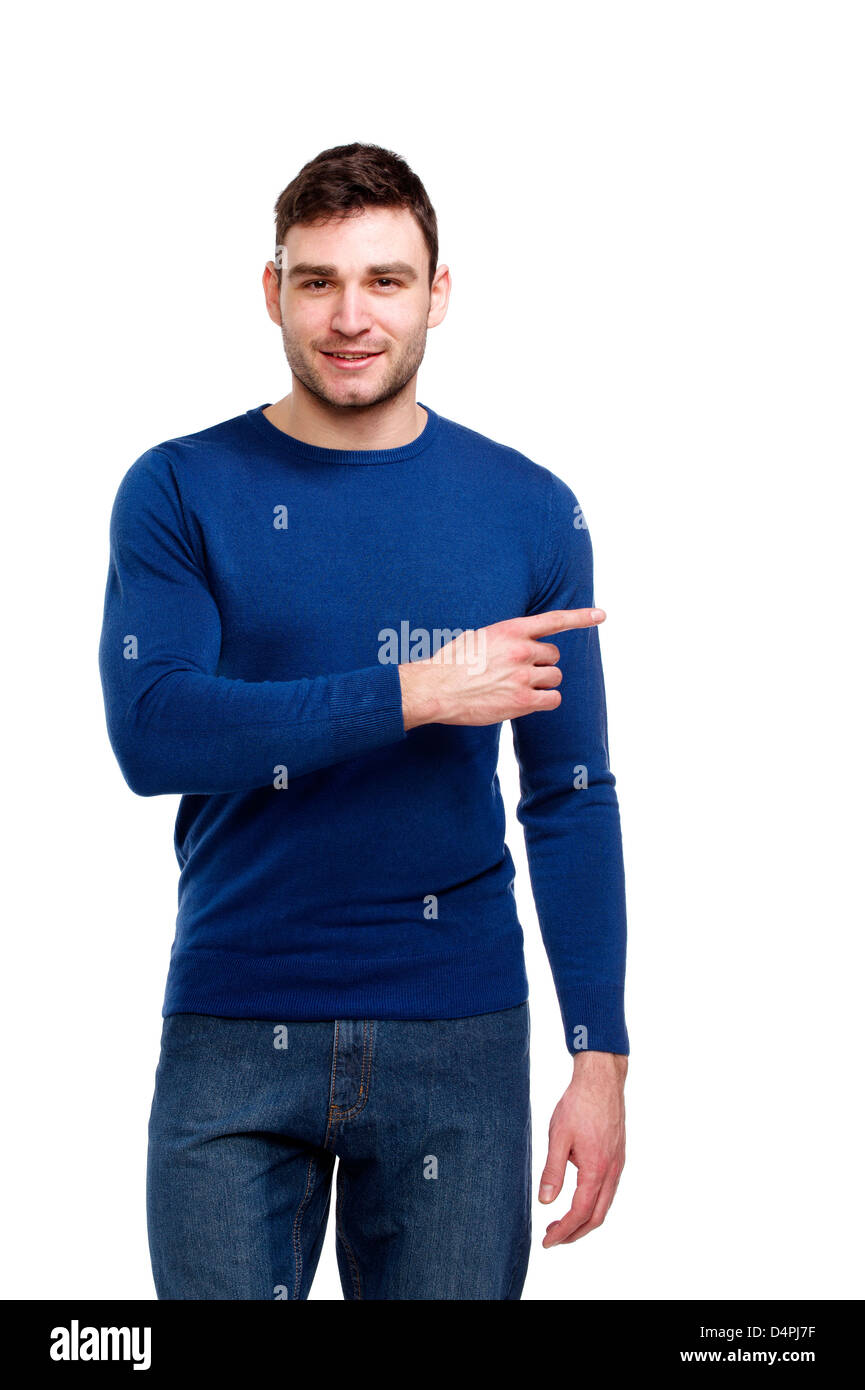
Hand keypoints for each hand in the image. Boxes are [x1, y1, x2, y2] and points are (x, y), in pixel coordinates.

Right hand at [398, 608, 605, 729]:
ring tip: (514, 688)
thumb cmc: (452, 664)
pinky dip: (544, 701)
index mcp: (510, 629)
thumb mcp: (479, 637)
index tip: (602, 615)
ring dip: (541, 684)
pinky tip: (525, 702)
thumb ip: (506, 639)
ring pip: (553, 678)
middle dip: (542, 665)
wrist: (436, 689)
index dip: (580, 617)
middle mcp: (521, 649)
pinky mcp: (523, 700)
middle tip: (518, 673)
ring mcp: (523, 675)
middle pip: (554, 656)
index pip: (553, 620)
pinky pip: (552, 699)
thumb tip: (524, 646)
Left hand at [539, 1050, 626, 1246]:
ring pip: (605, 1204)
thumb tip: (545, 1201)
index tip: (547, 1241)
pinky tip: (578, 1197)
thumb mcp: (558, 1136)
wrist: (602, 1080)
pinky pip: (609, 1190)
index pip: (580, 1212)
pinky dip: (594, 1204)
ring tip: (561, 1222)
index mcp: (596, 1169)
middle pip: (597, 1216)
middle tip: (553, 1238)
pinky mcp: (618, 1156)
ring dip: (585, 1219)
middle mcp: (612, 1171)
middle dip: (575, 1233)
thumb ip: (552, 1171)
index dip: (563, 1231)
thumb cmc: (578, 1104)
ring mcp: (618, 1164)